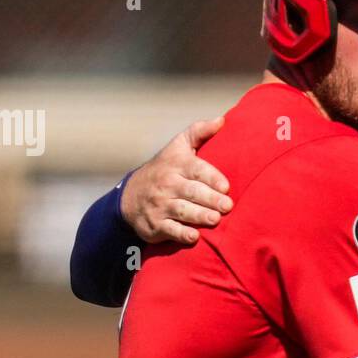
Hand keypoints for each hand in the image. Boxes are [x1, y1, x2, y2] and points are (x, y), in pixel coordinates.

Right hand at [119, 118, 232, 243]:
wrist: (130, 196)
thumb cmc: (165, 169)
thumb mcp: (178, 147)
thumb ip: (199, 132)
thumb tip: (222, 120)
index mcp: (176, 164)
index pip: (196, 169)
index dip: (211, 177)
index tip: (226, 187)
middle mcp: (167, 184)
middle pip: (191, 192)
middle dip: (210, 199)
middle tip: (227, 206)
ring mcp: (160, 205)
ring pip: (182, 211)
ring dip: (199, 216)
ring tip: (215, 220)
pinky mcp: (155, 225)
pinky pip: (169, 230)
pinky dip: (182, 234)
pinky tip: (194, 237)